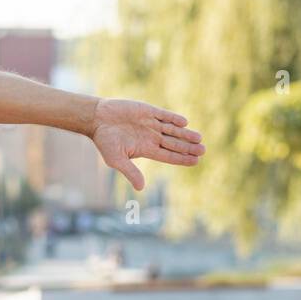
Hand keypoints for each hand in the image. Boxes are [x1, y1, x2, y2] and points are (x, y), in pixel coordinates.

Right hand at [89, 99, 204, 190]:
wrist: (97, 119)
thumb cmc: (105, 141)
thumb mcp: (116, 160)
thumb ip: (130, 172)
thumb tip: (141, 188)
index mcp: (146, 149)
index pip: (168, 156)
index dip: (182, 158)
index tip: (195, 161)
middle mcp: (151, 137)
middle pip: (174, 143)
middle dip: (188, 147)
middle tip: (203, 150)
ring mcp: (151, 123)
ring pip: (173, 130)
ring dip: (185, 134)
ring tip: (199, 138)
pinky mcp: (148, 110)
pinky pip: (164, 115)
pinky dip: (173, 118)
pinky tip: (184, 122)